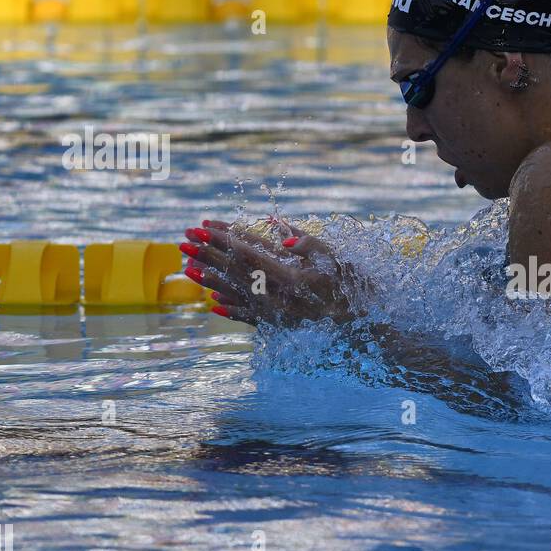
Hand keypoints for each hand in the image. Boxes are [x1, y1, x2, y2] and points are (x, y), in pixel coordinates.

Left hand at [178, 218, 360, 326]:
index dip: (222, 238)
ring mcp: (279, 313)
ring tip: (188, 269)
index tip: (200, 226)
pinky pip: (250, 317)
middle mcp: (280, 297)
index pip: (249, 252)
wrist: (367, 322)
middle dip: (208, 254)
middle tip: (183, 241)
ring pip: (237, 294)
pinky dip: (231, 310)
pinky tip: (213, 305)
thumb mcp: (336, 256)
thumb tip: (276, 226)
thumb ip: (306, 241)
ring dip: (211, 280)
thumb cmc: (354, 283)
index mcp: (291, 276)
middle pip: (236, 271)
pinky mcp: (282, 324)